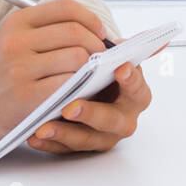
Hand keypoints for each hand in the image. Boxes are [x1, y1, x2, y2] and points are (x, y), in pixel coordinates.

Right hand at [0, 0, 109, 144]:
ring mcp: (19, 69)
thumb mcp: (18, 41)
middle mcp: (15, 41)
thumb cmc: (8, 74)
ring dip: (91, 68)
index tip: (100, 33)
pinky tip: (81, 90)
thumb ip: (51, 30)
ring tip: (91, 75)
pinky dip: (82, 86)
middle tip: (101, 58)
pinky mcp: (26, 96)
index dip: (90, 18)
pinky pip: (70, 84)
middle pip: (75, 32)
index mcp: (17, 22)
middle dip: (96, 45)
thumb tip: (99, 29)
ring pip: (77, 57)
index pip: (65, 7)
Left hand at [26, 42, 162, 153]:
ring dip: (63, 134)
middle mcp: (121, 119)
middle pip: (111, 120)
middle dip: (91, 113)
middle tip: (70, 107)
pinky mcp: (79, 147)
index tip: (120, 68)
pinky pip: (63, 150)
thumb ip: (124, 50)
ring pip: (85, 139)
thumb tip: (151, 36)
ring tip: (43, 127)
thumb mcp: (114, 60)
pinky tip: (33, 136)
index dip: (131, 80)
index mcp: (135, 97)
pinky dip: (48, 143)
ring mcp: (101, 136)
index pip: (138, 90)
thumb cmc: (103, 74)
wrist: (90, 96)